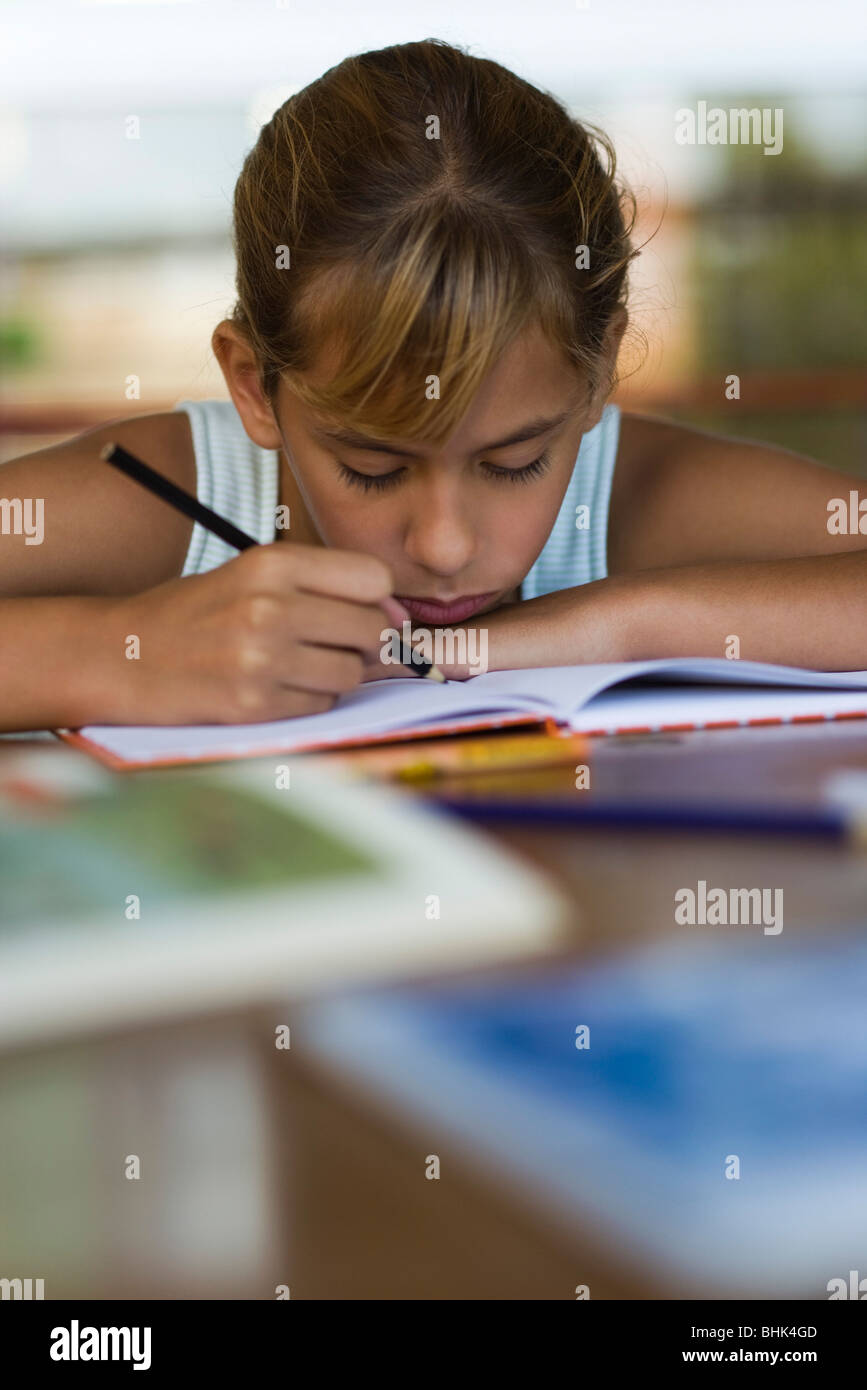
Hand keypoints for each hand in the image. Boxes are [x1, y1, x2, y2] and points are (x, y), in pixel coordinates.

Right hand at [100, 543, 398, 723]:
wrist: (124, 656)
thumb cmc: (197, 615)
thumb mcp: (251, 577)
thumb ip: (322, 587)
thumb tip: (399, 620)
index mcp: (271, 563)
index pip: (373, 577)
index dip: (378, 599)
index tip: (363, 611)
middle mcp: (270, 607)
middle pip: (372, 628)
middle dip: (364, 642)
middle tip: (331, 645)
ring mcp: (262, 658)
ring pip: (352, 673)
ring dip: (336, 675)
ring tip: (296, 666)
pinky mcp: (254, 704)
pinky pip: (321, 705)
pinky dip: (309, 701)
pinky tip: (275, 688)